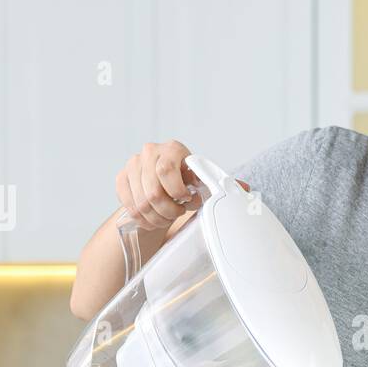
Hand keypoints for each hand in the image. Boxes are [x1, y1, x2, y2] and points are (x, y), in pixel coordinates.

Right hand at [116, 140, 250, 230]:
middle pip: (154, 191)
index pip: (167, 169)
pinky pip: (130, 205)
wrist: (160, 189)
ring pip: (142, 202)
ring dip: (157, 217)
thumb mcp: (203, 184)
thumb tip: (246, 189)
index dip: (178, 192)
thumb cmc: (186, 185)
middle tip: (179, 213)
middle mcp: (150, 151)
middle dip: (169, 210)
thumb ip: (222, 185)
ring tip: (168, 216)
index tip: (189, 201)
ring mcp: (133, 164)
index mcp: (173, 148)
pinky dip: (144, 218)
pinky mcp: (121, 178)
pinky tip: (154, 218)